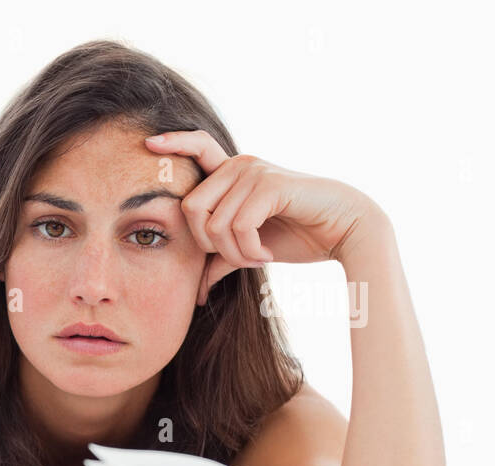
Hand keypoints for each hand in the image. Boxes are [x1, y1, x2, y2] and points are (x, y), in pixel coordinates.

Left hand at [144, 130, 388, 304]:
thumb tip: (193, 293)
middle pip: (189, 208)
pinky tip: (267, 255)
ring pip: (214, 224)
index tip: (149, 143)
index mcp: (232, 173)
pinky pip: (237, 227)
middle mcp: (239, 165)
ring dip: (234, 254)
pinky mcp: (269, 185)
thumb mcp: (249, 249)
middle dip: (208, 245)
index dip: (174, 143)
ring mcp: (254, 172)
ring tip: (257, 258)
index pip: (197, 146)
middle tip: (239, 258)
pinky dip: (248, 251)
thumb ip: (220, 260)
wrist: (344, 230)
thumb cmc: (298, 235)